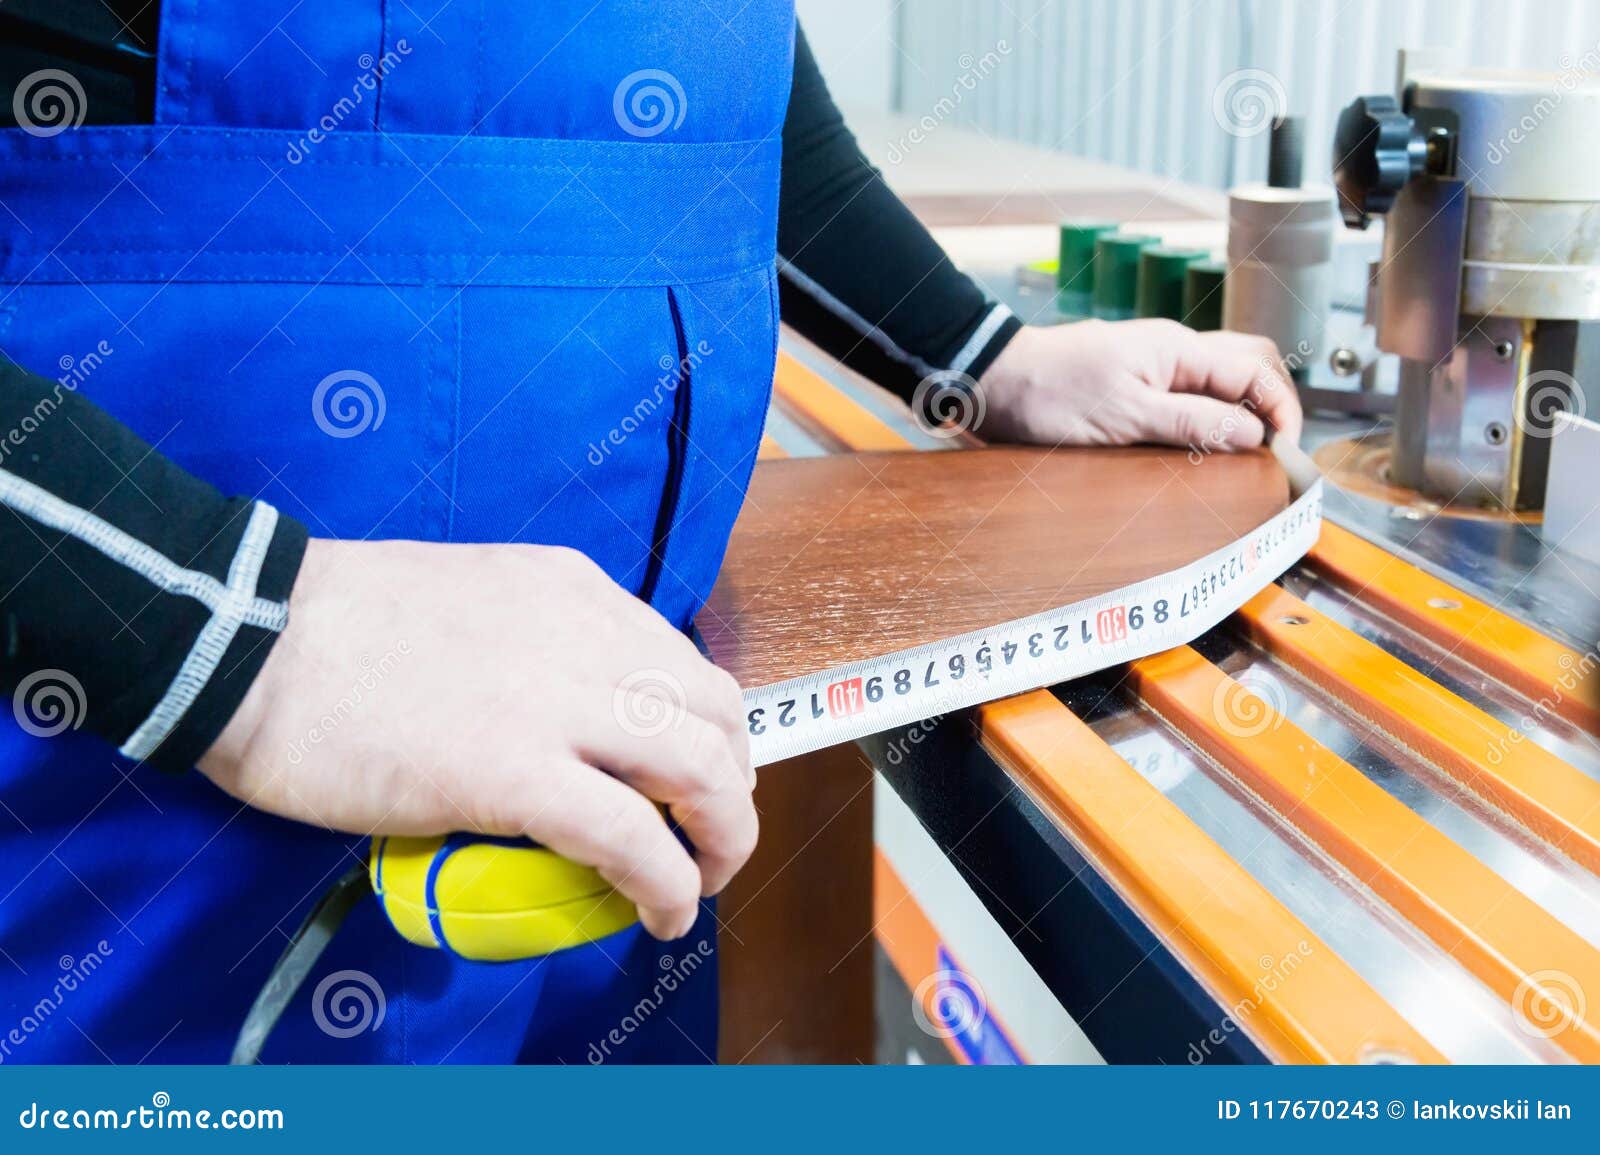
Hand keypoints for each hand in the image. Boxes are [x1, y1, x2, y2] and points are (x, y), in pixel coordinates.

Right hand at [199, 538, 755, 940]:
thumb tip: (553, 711)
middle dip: (732, 787)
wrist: (249, 634)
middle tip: (707, 838)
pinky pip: (631, 838)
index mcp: (574, 592)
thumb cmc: (330, 623)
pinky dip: (668, 885)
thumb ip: (531, 642)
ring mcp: (557, 702)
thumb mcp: (471, 599)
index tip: (690, 782)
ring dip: (723, 839)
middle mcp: (588, 635)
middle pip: (717, 714)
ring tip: (700, 884)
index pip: (685, 662)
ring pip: (700, 771)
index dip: (708, 732)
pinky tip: (662, 914)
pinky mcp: (515, 772)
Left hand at [975, 319, 1302, 450]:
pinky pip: (1189, 393)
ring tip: (1245, 453)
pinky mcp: (1135, 382)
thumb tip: (1253, 433)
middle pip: (1248, 365)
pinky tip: (1203, 445)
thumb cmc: (1050, 395)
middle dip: (1272, 405)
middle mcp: (1174, 351)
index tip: (1284, 454)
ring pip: (1221, 379)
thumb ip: (1192, 422)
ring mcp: (1154, 364)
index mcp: (1179, 350)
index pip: (1257, 371)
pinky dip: (1209, 416)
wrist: (995, 382)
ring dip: (1241, 411)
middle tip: (1274, 452)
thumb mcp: (1126, 417)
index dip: (1282, 411)